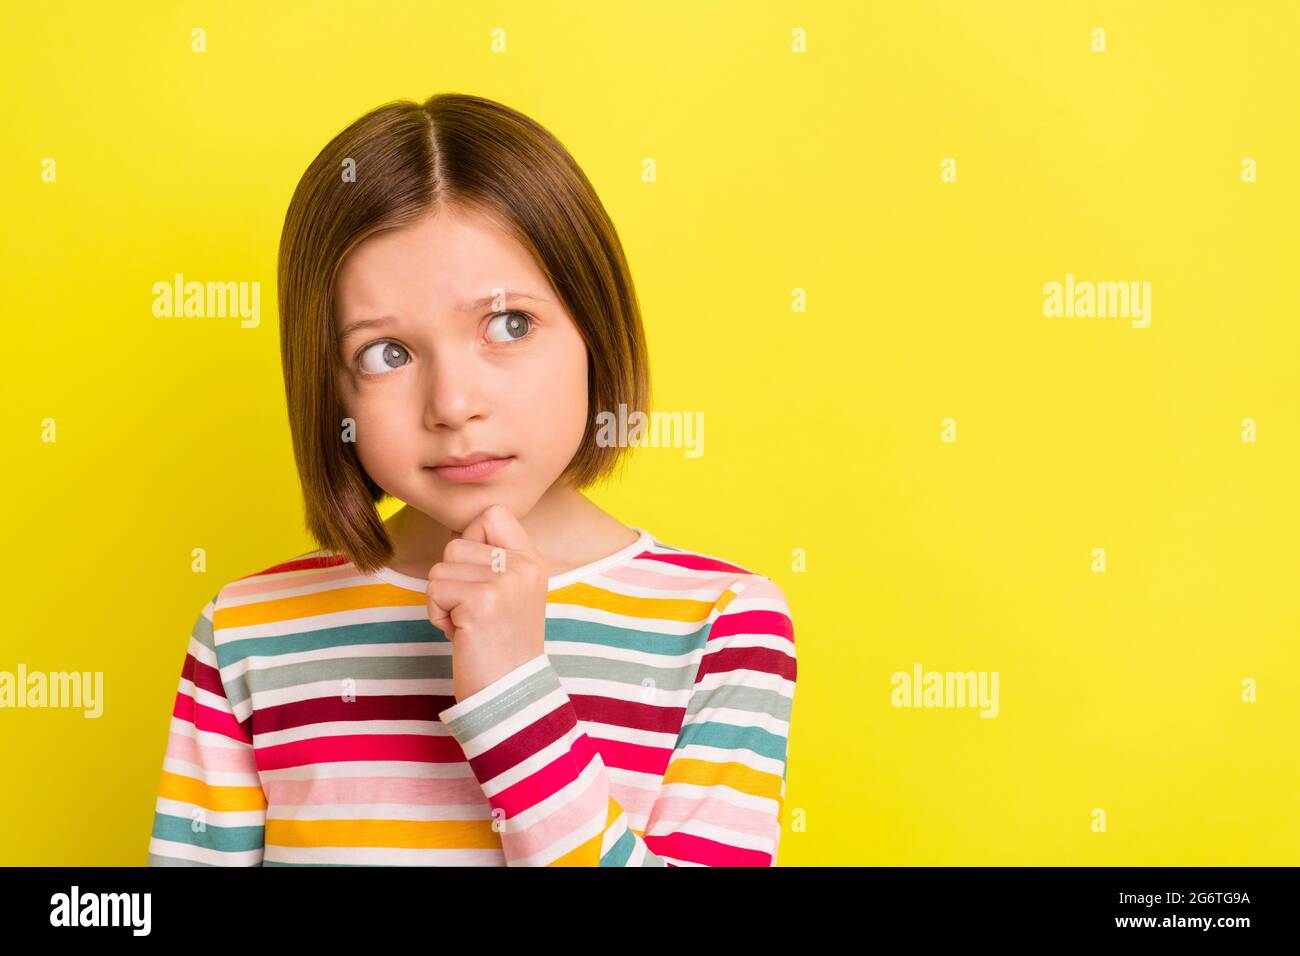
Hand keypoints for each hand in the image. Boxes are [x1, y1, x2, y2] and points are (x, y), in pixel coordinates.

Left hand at [426, 504, 548, 703]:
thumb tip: (454, 534)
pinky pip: (434, 590)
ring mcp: (505, 583)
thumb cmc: (499, 644)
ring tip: (467, 623)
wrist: (509, 693)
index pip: (492, 513)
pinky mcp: (481, 602)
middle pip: (456, 542)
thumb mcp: (510, 592)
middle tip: (473, 611)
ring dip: (442, 599)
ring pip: (440, 567)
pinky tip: (461, 633)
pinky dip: (437, 615)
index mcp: (533, 560)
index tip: (478, 577)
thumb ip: (492, 558)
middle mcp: (524, 566)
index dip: (472, 538)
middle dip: (451, 578)